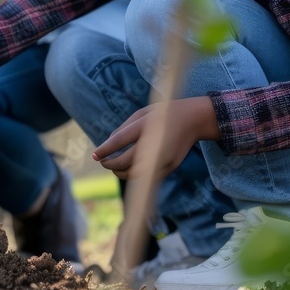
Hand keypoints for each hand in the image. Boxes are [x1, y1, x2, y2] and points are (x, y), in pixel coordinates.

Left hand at [92, 97, 219, 179]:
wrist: (194, 120)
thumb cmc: (163, 114)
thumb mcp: (141, 114)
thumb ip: (123, 128)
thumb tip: (108, 145)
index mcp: (146, 126)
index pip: (119, 141)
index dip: (105, 150)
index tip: (94, 156)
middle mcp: (154, 144)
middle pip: (125, 161)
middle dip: (110, 164)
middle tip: (102, 161)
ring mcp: (163, 158)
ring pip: (136, 174)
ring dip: (120, 172)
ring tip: (113, 166)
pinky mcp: (170, 167)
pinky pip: (148, 176)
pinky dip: (135, 174)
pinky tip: (128, 168)